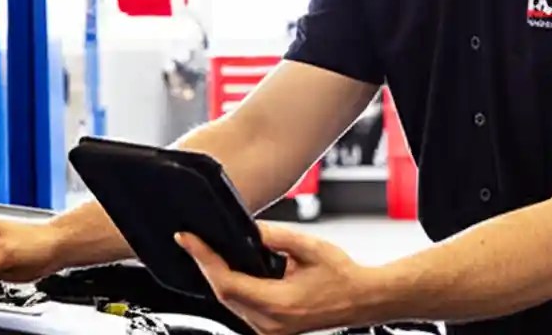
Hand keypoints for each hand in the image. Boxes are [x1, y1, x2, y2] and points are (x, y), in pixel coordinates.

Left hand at [176, 222, 380, 334]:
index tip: (188, 239)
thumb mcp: (308, 247)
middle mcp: (270, 324)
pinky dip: (231, 288)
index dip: (203, 258)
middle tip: (191, 240)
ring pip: (229, 303)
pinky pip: (241, 309)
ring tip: (206, 251)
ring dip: (217, 277)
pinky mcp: (271, 330)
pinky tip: (227, 271)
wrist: (363, 299)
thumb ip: (274, 236)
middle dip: (206, 265)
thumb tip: (246, 227)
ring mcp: (270, 331)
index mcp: (278, 305)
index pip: (226, 282)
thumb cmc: (342, 275)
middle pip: (223, 294)